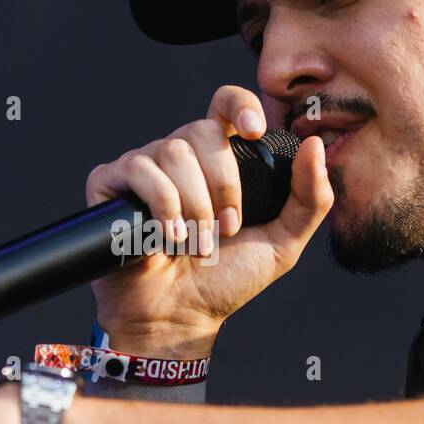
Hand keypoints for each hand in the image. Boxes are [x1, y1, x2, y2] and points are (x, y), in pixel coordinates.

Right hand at [85, 85, 331, 354]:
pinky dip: (161, 206)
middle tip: (226, 228)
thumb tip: (314, 145)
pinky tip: (166, 237)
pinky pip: (137, 169)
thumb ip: (310, 199)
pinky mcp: (110, 184)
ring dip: (194, 206)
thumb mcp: (283, 243)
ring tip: (196, 244)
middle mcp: (180, 155)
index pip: (226, 104)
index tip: (255, 130)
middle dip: (223, 184)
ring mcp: (143, 167)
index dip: (240, 105)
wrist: (178, 319)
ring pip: (173, 152)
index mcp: (218, 159)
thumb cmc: (226, 281)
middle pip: (203, 131)